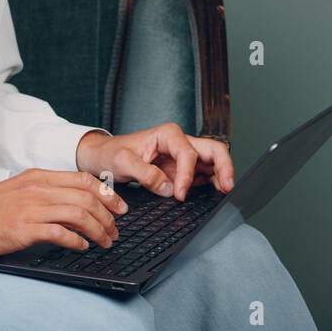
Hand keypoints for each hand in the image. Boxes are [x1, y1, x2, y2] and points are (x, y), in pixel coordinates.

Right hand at [0, 169, 128, 255]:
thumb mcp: (18, 190)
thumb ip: (44, 192)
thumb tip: (74, 203)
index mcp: (38, 176)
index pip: (83, 179)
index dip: (107, 193)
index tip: (119, 207)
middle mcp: (37, 189)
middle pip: (87, 197)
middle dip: (108, 216)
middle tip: (116, 231)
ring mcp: (31, 208)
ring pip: (79, 214)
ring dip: (98, 230)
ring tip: (105, 242)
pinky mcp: (23, 229)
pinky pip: (60, 233)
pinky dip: (77, 241)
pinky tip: (82, 247)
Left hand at [75, 123, 233, 201]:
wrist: (103, 157)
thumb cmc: (112, 154)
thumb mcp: (122, 162)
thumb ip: (145, 173)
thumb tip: (168, 188)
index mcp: (168, 135)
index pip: (188, 154)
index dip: (187, 175)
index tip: (179, 195)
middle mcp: (180, 143)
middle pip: (213, 150)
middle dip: (225, 167)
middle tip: (228, 187)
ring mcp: (183, 157)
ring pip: (213, 163)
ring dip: (222, 177)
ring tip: (226, 194)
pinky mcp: (183, 171)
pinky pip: (204, 176)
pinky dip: (213, 184)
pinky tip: (216, 195)